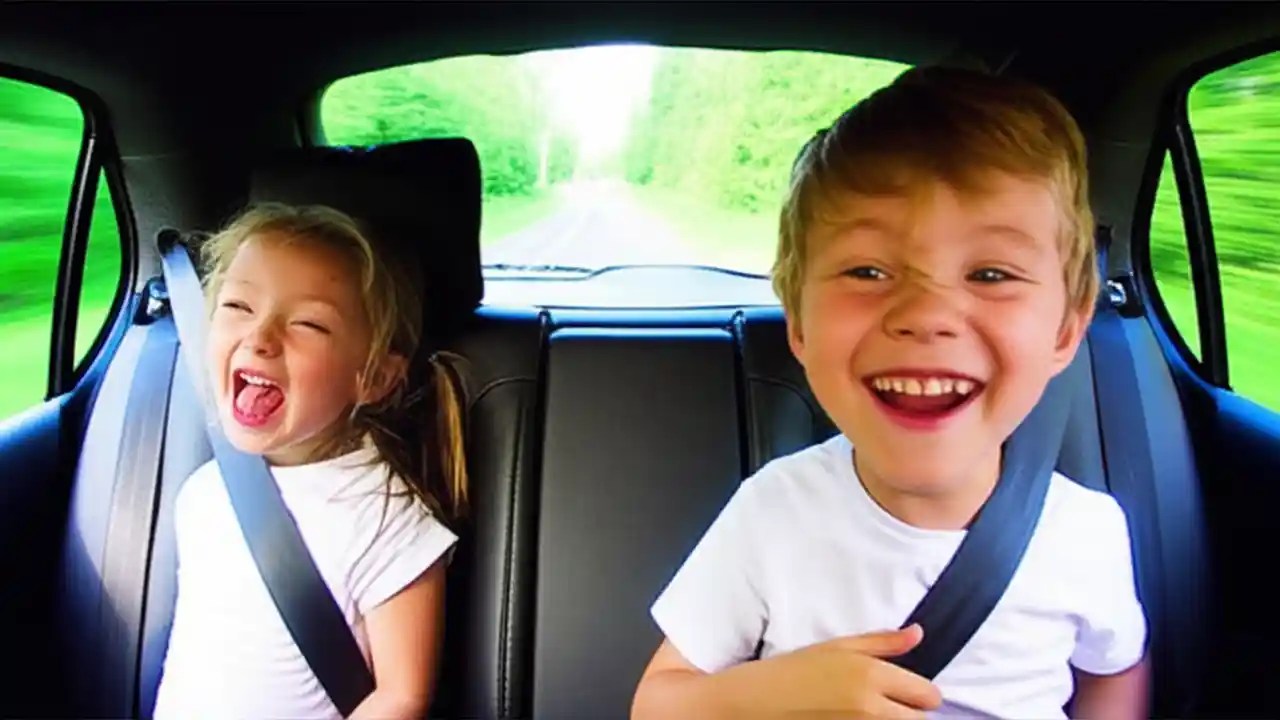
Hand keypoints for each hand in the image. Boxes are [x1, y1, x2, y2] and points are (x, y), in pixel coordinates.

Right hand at [748, 623, 941, 717]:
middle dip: (910, 713)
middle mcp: (872, 708)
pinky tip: (850, 719)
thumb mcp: (837, 647)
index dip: (920, 694)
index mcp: (872, 675)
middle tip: (887, 705)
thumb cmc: (792, 670)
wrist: (756, 702)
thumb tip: (918, 633)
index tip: (906, 692)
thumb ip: (882, 642)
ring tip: (866, 712)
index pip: (928, 695)